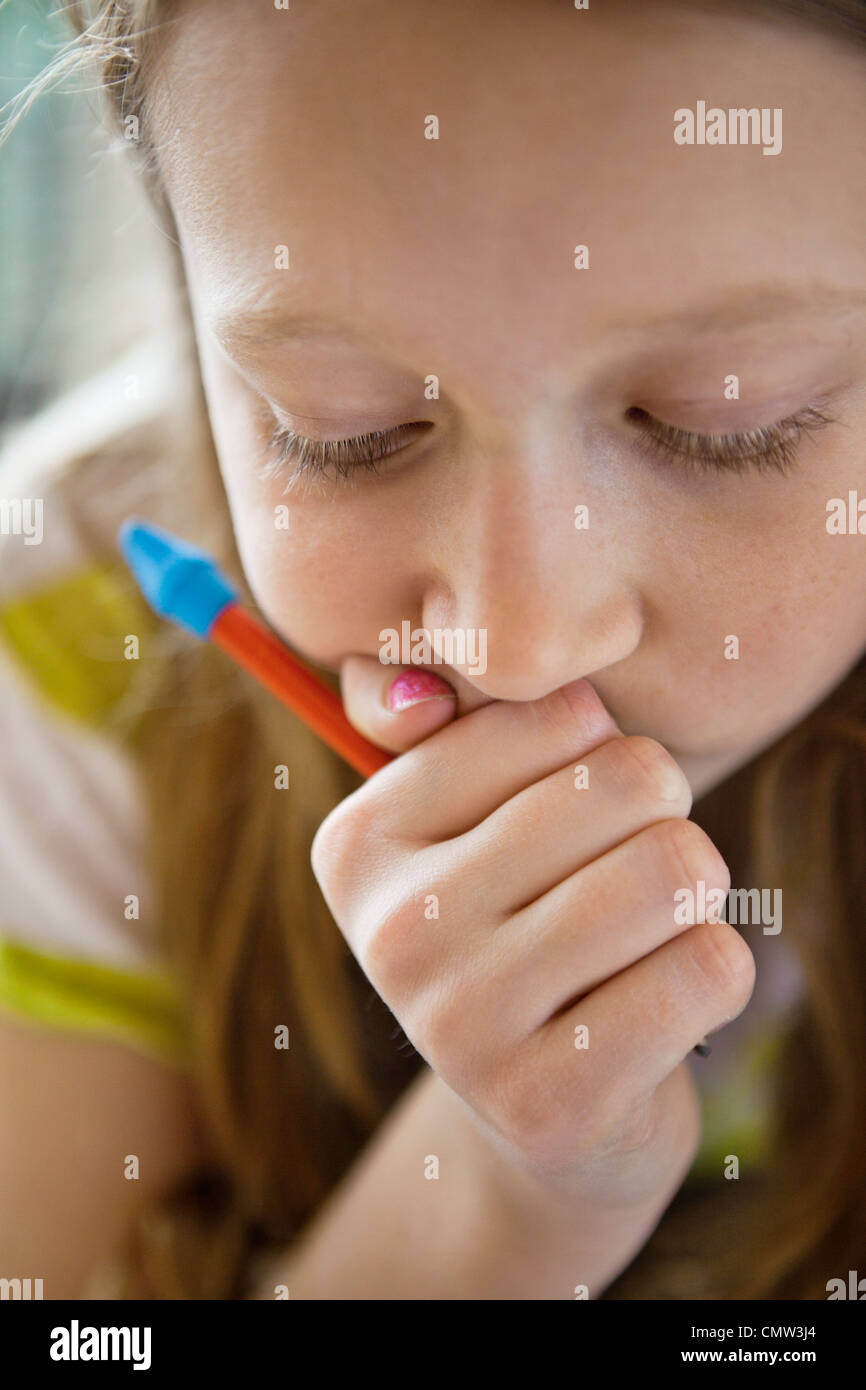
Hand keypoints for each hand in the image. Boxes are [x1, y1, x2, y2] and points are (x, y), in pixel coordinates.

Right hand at [311, 658, 754, 1220]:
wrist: (548, 1107)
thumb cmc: (530, 923)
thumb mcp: (480, 818)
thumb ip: (470, 719)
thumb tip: (464, 689)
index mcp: (359, 842)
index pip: (557, 715)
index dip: (607, 749)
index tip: (578, 807)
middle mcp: (392, 931)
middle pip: (624, 781)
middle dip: (665, 814)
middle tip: (636, 865)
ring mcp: (458, 1026)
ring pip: (673, 869)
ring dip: (696, 891)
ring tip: (652, 925)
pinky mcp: (547, 1105)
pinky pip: (708, 969)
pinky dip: (716, 968)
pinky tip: (663, 999)